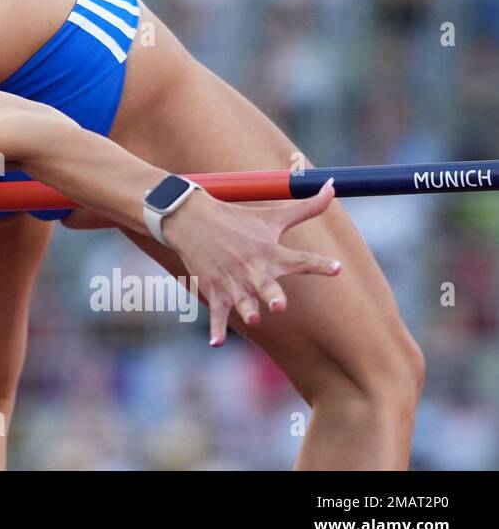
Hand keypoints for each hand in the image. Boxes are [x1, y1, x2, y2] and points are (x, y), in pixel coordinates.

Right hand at [161, 179, 342, 346]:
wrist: (192, 220)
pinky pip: (217, 314)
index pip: (301, 260)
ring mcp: (232, 281)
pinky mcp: (215, 290)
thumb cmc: (238, 219)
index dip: (319, 266)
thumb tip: (332, 185)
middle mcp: (253, 268)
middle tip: (279, 304)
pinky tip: (217, 343)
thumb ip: (307, 208)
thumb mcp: (272, 216)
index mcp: (270, 251)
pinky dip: (216, 329)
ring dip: (246, 308)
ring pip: (242, 300)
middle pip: (267, 285)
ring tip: (253, 318)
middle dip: (272, 294)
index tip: (337, 269)